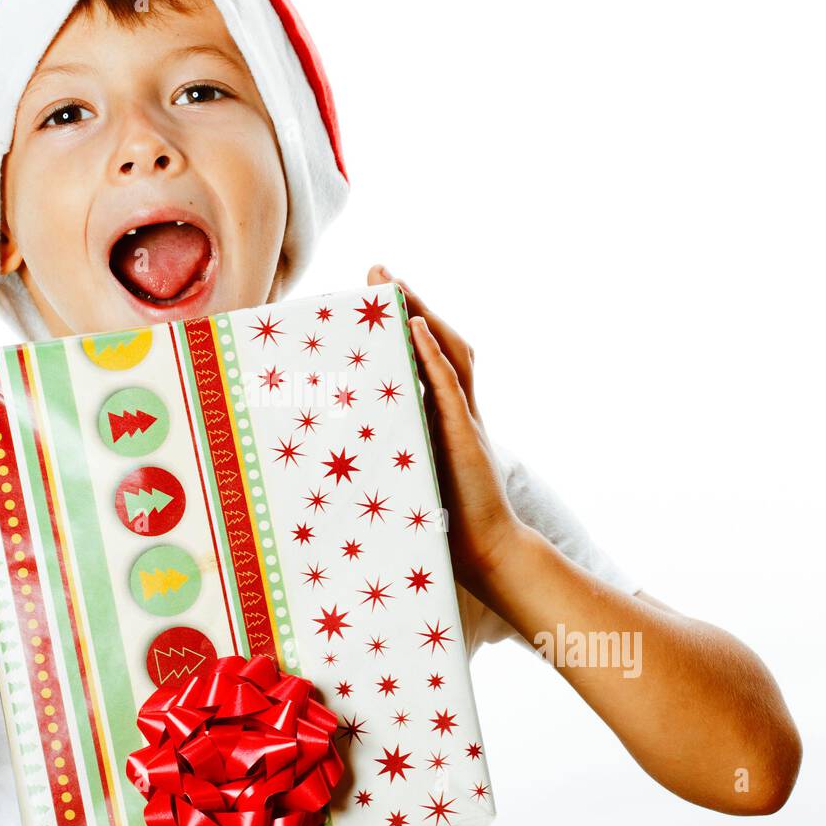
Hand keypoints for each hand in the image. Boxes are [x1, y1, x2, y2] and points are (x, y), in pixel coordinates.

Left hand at [367, 265, 518, 590]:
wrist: (488, 555)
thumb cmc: (444, 525)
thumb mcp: (408, 478)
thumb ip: (387, 454)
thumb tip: (337, 448)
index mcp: (444, 417)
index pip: (424, 356)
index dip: (405, 324)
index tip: (375, 296)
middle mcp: (457, 410)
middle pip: (438, 341)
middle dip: (410, 303)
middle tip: (377, 271)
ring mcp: (464, 419)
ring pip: (447, 352)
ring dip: (421, 313)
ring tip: (392, 284)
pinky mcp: (464, 435)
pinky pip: (450, 386)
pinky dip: (433, 354)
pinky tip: (415, 326)